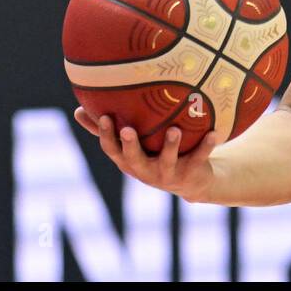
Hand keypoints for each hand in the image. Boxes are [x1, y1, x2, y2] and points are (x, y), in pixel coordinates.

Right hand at [74, 107, 218, 202]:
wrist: (191, 181)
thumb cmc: (153, 154)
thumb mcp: (130, 144)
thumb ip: (105, 129)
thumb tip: (76, 110)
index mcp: (128, 161)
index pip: (112, 149)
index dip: (107, 135)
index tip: (106, 117)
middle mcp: (145, 170)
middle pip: (134, 160)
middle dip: (130, 145)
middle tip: (128, 129)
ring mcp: (168, 174)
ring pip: (167, 161)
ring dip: (171, 146)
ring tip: (175, 130)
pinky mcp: (191, 172)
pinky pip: (199, 157)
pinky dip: (206, 145)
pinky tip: (213, 131)